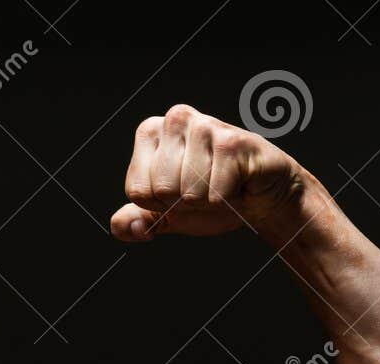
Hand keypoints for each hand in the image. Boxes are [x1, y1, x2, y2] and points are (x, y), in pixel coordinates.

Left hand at [111, 105, 304, 241]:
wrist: (258, 198)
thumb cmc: (210, 199)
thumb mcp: (165, 214)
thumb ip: (135, 221)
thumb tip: (121, 227)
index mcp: (151, 132)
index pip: (138, 190)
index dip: (160, 204)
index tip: (179, 193)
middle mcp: (175, 119)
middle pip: (161, 188)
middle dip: (184, 203)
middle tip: (204, 189)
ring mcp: (205, 125)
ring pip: (188, 191)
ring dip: (207, 201)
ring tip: (221, 183)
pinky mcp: (233, 141)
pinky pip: (215, 193)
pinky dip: (226, 199)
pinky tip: (237, 183)